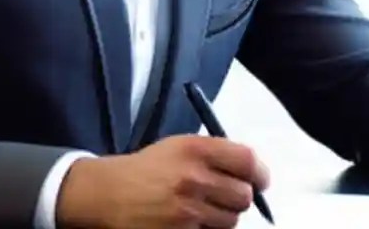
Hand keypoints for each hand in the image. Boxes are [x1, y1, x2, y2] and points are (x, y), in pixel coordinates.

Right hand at [55, 135, 269, 228]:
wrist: (107, 193)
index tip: (260, 181)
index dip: (260, 174)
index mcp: (196, 149)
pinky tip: (189, 222)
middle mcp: (193, 179)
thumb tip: (255, 174)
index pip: (248, 161)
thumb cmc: (148, 168)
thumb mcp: (180, 146)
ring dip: (222, 217)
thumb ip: (217, 155)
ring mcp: (186, 211)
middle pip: (244, 196)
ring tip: (199, 209)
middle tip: (223, 196)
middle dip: (238, 198)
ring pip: (231, 221)